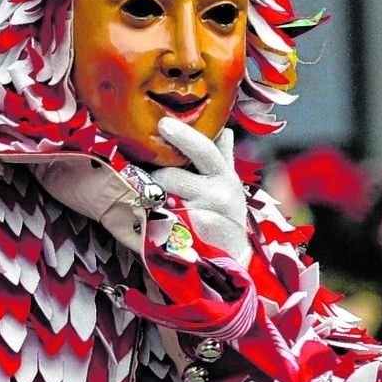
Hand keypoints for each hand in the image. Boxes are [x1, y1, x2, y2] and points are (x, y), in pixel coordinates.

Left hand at [152, 119, 251, 263]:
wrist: (234, 258)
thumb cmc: (226, 218)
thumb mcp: (229, 187)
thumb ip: (224, 158)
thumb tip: (226, 131)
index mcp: (226, 177)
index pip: (206, 150)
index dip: (184, 135)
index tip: (163, 123)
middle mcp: (218, 194)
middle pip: (172, 173)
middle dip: (155, 174)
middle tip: (147, 172)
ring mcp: (203, 215)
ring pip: (161, 194)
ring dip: (150, 193)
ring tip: (152, 198)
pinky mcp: (188, 234)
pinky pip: (157, 216)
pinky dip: (148, 212)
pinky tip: (147, 215)